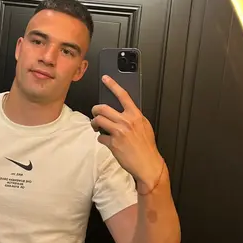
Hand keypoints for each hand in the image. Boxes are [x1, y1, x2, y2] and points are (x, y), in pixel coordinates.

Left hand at [91, 75, 163, 191]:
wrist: (148, 164)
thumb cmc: (146, 147)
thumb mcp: (145, 126)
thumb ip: (134, 117)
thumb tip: (125, 112)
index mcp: (136, 115)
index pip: (123, 95)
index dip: (113, 85)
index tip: (106, 78)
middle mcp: (126, 121)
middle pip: (103, 108)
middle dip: (95, 109)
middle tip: (95, 112)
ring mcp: (119, 132)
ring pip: (98, 120)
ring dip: (94, 123)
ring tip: (97, 126)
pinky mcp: (113, 143)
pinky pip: (100, 137)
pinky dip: (101, 139)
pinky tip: (106, 141)